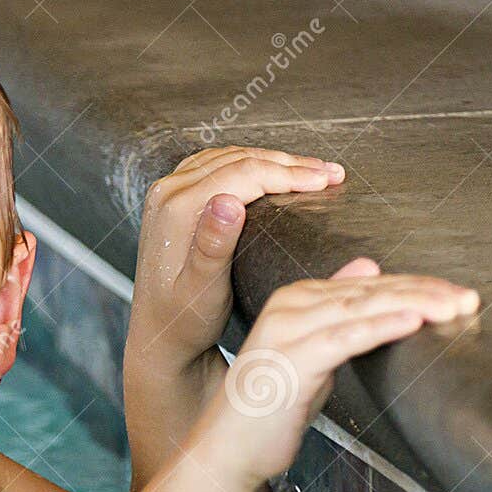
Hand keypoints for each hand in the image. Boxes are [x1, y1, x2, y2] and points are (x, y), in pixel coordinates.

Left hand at [129, 146, 345, 368]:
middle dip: (291, 164)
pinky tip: (275, 170)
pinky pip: (217, 165)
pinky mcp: (173, 198)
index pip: (243, 175)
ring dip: (274, 161)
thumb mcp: (202, 291)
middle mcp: (168, 193)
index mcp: (177, 210)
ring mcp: (168, 192)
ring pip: (230, 158)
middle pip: (238, 160)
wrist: (158, 333)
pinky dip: (250, 164)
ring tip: (313, 171)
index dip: (289, 174)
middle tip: (332, 173)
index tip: (326, 181)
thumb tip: (228, 200)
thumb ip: (213, 246)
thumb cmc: (184, 320)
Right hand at [187, 258, 479, 491]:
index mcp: (297, 299)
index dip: (416, 287)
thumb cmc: (268, 412)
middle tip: (470, 298)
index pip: (368, 286)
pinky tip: (415, 321)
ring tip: (456, 306)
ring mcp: (291, 328)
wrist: (226, 451)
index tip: (456, 295)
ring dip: (416, 304)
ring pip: (365, 307)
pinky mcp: (294, 357)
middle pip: (372, 291)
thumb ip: (339, 317)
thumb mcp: (310, 356)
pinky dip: (383, 326)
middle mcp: (292, 304)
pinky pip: (347, 336)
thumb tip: (370, 269)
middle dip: (425, 292)